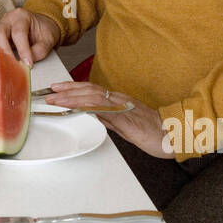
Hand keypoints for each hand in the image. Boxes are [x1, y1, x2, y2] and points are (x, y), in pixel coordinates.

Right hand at [0, 7, 61, 65]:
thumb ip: (39, 51)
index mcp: (21, 16)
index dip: (23, 50)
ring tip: (3, 67)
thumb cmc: (43, 30)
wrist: (40, 25)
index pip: (18, 33)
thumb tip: (26, 63)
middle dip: (3, 52)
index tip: (28, 63)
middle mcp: (7, 19)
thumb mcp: (48, 39)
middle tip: (11, 66)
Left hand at [45, 81, 172, 158]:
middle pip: (88, 89)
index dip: (73, 88)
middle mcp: (119, 99)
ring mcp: (122, 107)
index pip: (91, 90)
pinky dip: (88, 106)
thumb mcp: (125, 125)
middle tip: (49, 91)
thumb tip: (92, 115)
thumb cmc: (153, 132)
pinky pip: (104, 109)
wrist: (174, 135)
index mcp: (118, 101)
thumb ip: (109, 118)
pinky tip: (76, 107)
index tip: (57, 89)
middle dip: (67, 90)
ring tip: (56, 98)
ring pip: (93, 96)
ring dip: (72, 97)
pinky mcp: (126, 117)